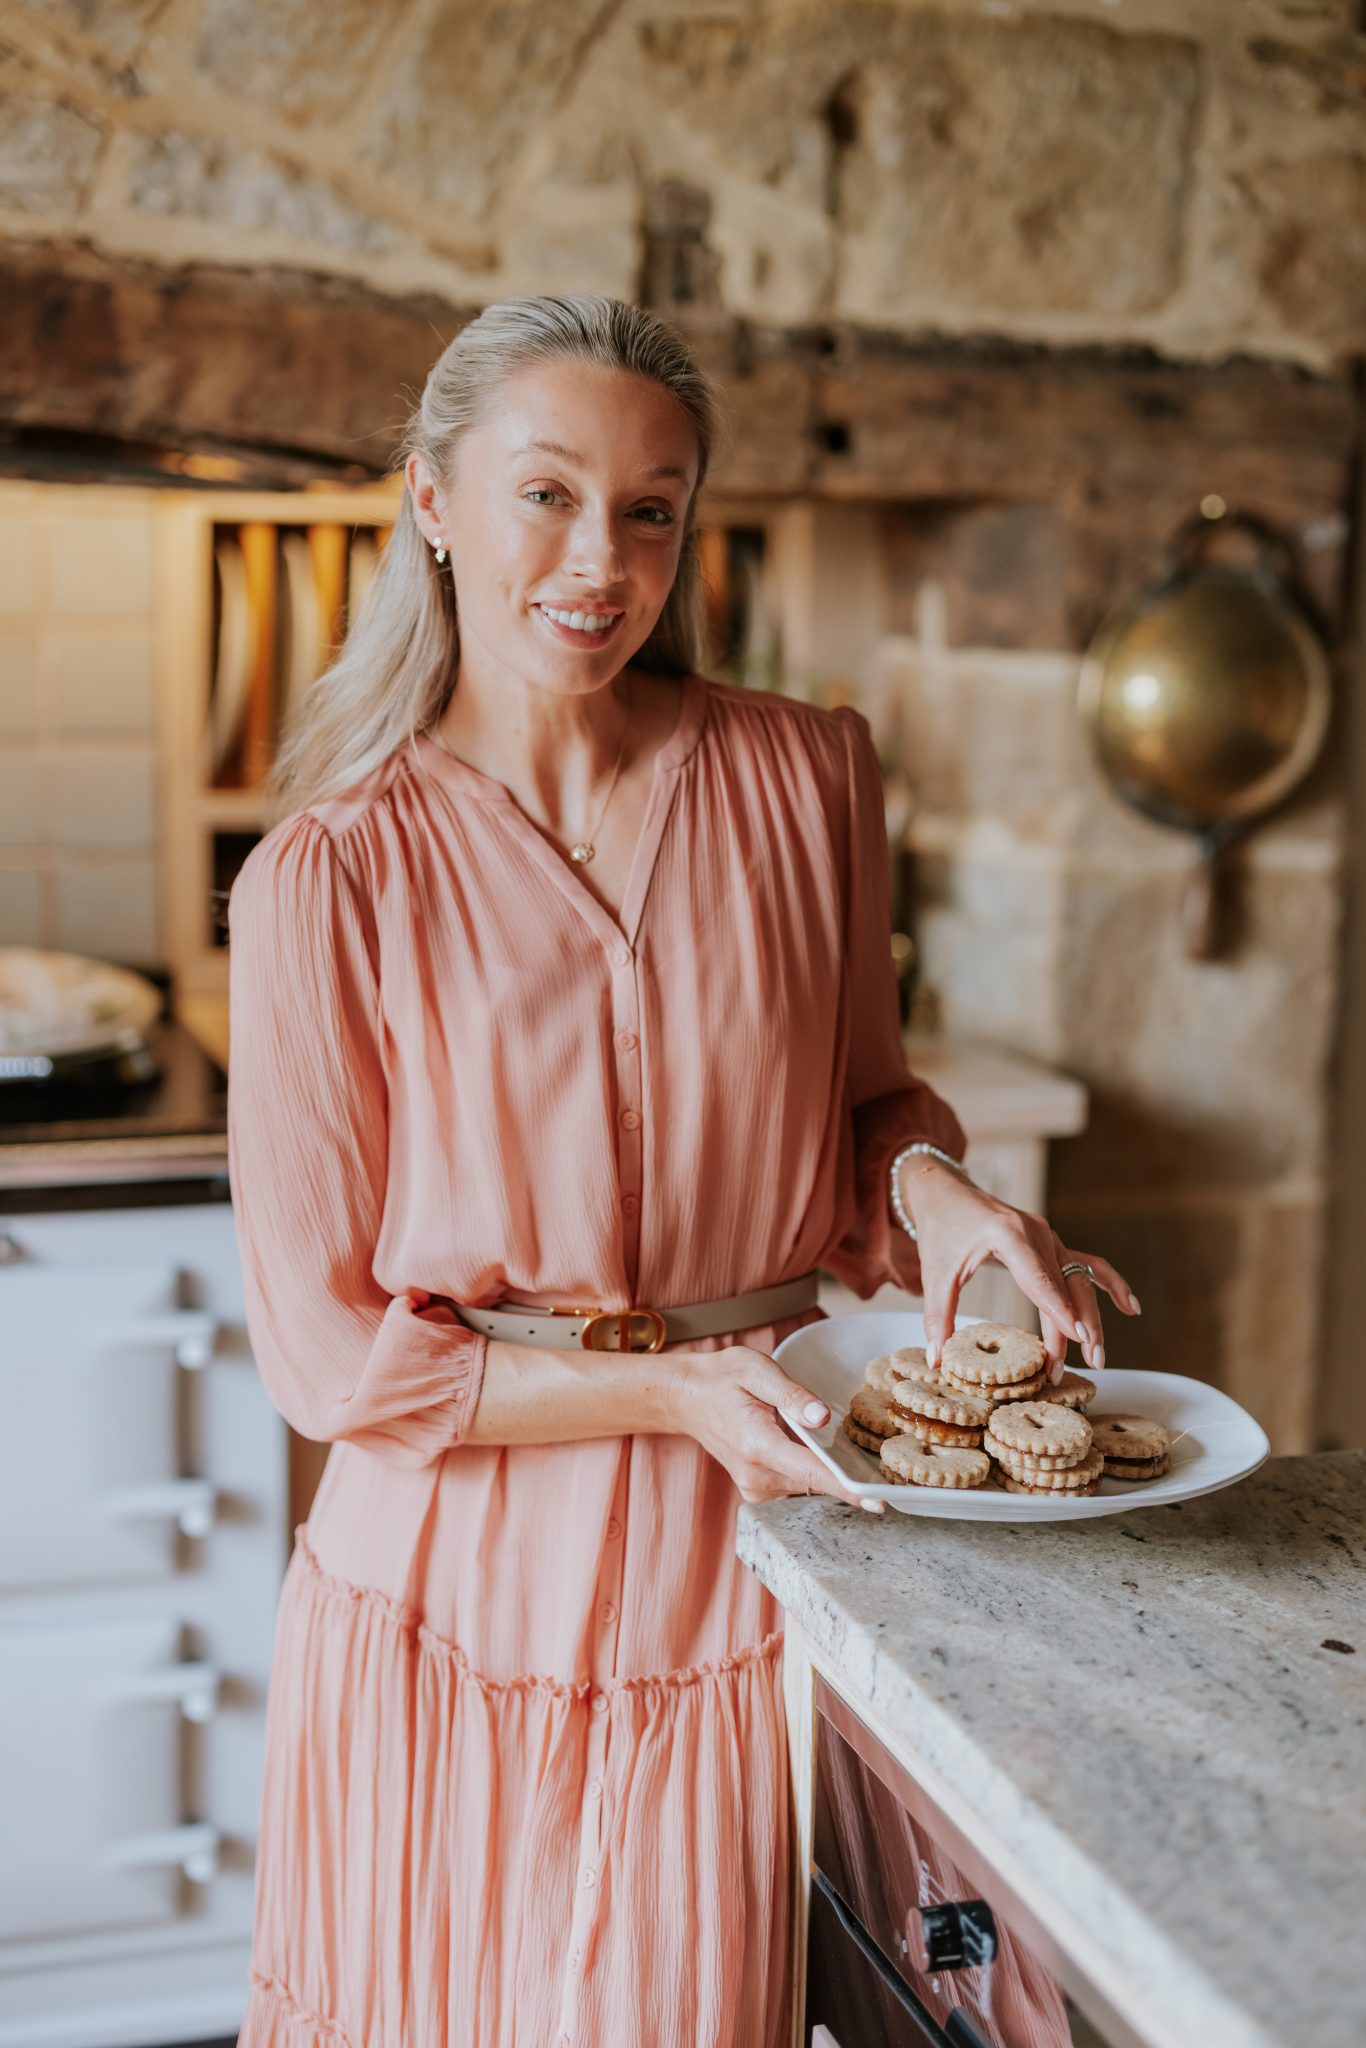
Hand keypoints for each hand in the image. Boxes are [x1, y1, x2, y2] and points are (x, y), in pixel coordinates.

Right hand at [666, 1343, 885, 1513]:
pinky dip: (810, 1473)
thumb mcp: (757, 1370)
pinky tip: (809, 1450)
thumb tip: (823, 1417)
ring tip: (830, 1445)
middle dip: (844, 1474)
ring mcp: (754, 1486)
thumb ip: (792, 1395)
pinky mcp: (757, 1490)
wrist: (687, 1397)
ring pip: (808, 1486)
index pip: (811, 1473)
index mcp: (757, 1444)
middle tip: (872, 1459)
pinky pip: (796, 1486)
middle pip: (816, 1483)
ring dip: (826, 1471)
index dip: (847, 1488)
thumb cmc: (723, 1379)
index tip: (878, 1502)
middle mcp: (756, 1474)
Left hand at [899, 1159, 1141, 1380]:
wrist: (945, 1192)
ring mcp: (1047, 1236)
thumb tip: (937, 1360)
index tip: (1078, 1336)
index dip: (1058, 1309)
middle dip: (1079, 1327)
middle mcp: (1036, 1232)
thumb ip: (938, 1317)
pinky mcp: (1050, 1243)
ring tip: (1097, 1357)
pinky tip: (1130, 1307)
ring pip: (1078, 1281)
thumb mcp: (934, 1273)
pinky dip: (1109, 1284)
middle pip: (1066, 1284)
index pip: (1038, 1278)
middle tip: (1088, 1365)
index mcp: (1008, 1234)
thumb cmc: (940, 1229)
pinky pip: (1087, 1264)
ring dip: (1090, 1317)